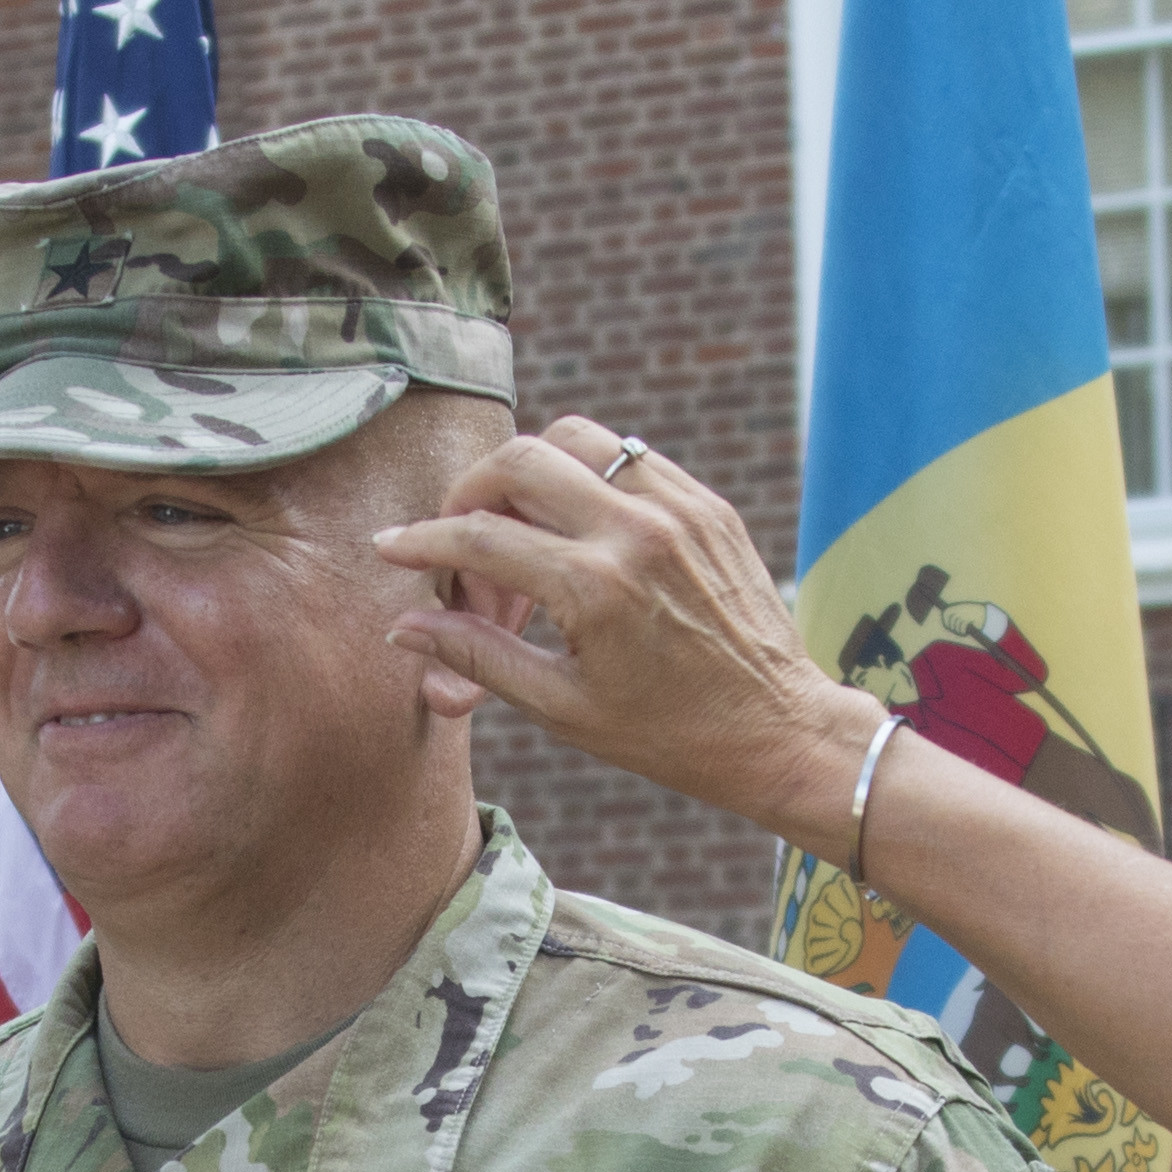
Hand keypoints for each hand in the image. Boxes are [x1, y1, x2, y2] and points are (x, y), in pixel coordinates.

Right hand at [379, 420, 861, 837]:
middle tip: (460, 539)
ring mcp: (678, 508)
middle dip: (471, 492)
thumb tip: (404, 628)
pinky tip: (580, 533)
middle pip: (520, 460)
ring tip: (522, 531)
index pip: (481, 536)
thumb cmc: (669, 734)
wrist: (779, 730)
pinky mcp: (707, 504)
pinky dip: (588, 479)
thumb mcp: (562, 707)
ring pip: (574, 437)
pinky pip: (627, 456)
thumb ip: (479, 654)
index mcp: (595, 588)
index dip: (423, 541)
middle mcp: (636, 531)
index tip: (391, 550)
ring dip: (531, 471)